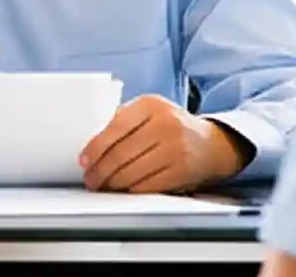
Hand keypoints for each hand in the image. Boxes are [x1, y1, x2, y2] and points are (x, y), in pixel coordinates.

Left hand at [78, 94, 245, 192]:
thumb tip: (91, 145)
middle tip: (90, 179)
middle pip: (121, 153)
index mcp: (151, 104)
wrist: (212, 143)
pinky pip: (147, 185)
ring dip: (111, 183)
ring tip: (102, 186)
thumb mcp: (150, 112)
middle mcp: (165, 124)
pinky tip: (123, 189)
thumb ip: (124, 120)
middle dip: (100, 171)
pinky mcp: (182, 171)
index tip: (83, 161)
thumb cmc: (172, 126)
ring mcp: (176, 148)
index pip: (115, 127)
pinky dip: (130, 190)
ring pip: (132, 172)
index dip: (95, 148)